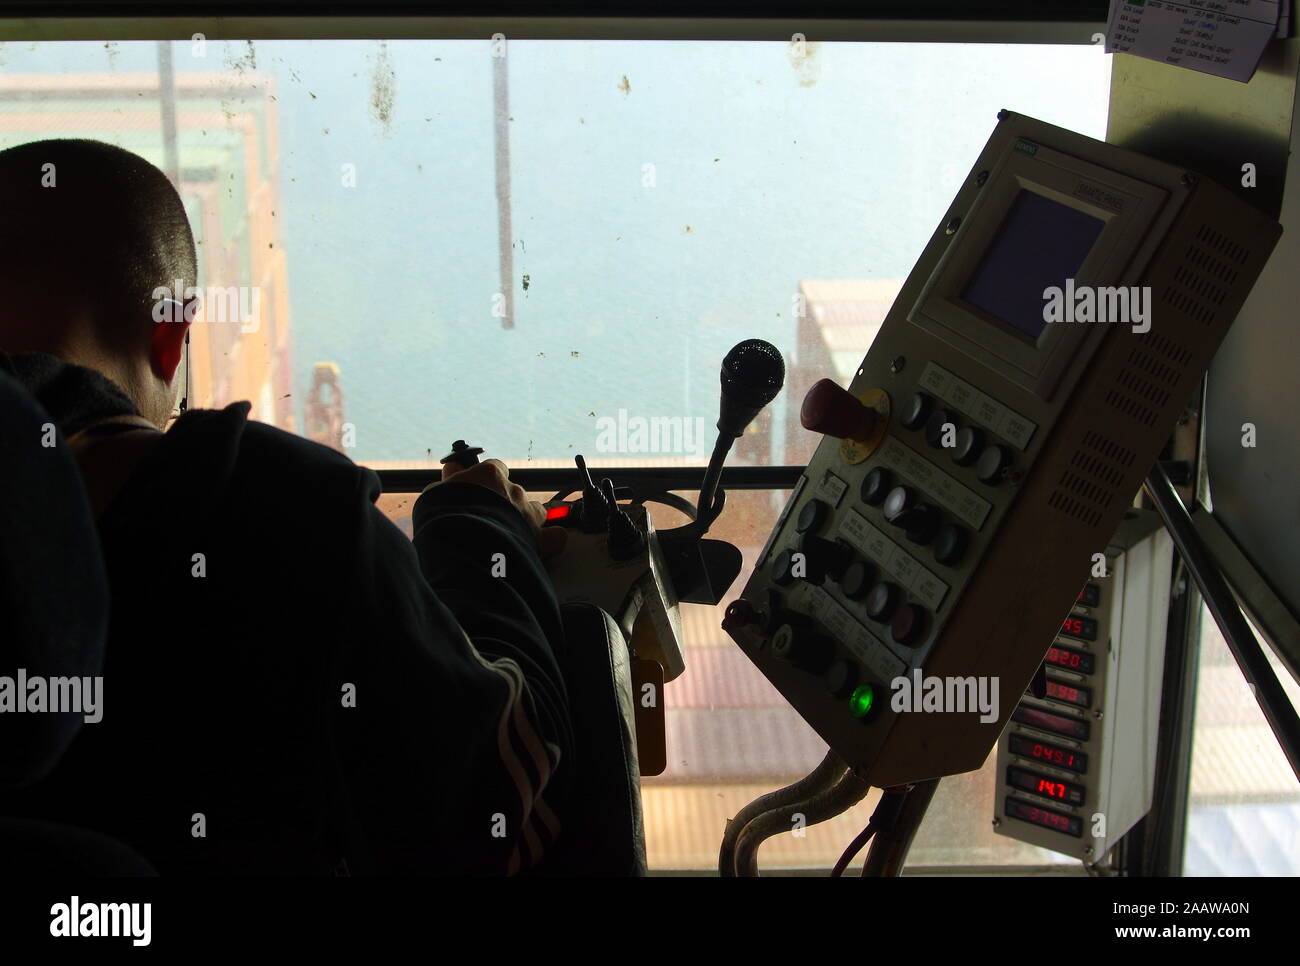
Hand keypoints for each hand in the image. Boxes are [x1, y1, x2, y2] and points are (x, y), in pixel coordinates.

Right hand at [435, 458, 567, 558]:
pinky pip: (555, 536)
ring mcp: (529, 515)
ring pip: (535, 511)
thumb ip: (449, 480)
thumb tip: (453, 469)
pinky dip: (549, 540)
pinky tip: (540, 546)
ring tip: (510, 536)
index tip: (479, 491)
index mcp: (490, 475)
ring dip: (526, 520)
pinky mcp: (540, 541)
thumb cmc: (444, 521)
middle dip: (504, 505)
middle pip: (514, 492)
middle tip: (487, 523)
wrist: (462, 552)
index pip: (495, 468)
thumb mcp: (435, 494)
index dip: (487, 481)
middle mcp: (513, 491)